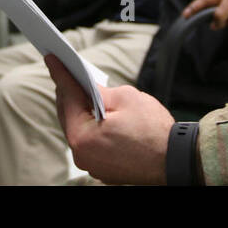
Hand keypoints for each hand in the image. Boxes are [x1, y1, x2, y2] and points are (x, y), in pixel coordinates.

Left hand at [46, 55, 174, 184]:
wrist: (175, 160)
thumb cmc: (153, 130)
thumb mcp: (126, 98)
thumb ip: (99, 91)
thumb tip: (87, 86)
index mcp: (82, 136)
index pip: (68, 97)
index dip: (60, 74)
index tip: (52, 59)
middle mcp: (82, 154)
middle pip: (68, 115)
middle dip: (68, 92)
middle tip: (66, 71)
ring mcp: (91, 164)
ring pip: (78, 130)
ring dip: (79, 110)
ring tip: (80, 89)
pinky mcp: (103, 169)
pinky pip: (90, 143)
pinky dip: (90, 126)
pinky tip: (95, 113)